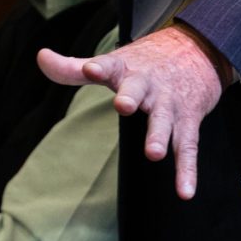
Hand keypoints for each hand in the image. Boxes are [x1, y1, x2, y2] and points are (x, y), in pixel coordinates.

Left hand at [41, 25, 224, 199]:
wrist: (199, 48)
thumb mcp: (112, 62)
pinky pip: (188, 147)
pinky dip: (187, 170)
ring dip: (159, 136)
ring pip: (164, 120)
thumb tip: (41, 57)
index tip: (90, 70)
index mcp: (125, 69)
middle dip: (130, 97)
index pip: (109, 64)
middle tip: (123, 105)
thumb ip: (73, 68)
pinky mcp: (188, 120)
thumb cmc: (147, 62)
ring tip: (153, 154)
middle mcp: (148, 84)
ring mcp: (170, 103)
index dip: (98, 68)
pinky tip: (185, 192)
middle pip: (138, 89)